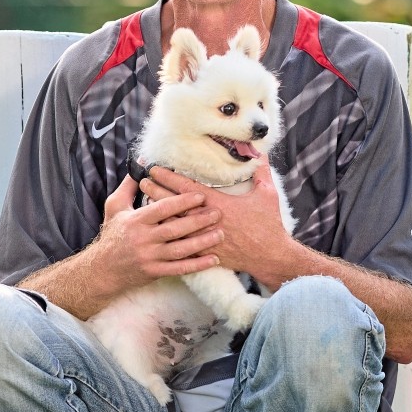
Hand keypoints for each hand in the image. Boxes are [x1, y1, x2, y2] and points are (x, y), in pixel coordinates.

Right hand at [93, 174, 223, 291]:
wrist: (103, 269)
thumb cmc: (112, 234)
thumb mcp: (115, 206)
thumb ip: (130, 186)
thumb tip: (141, 163)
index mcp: (136, 220)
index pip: (162, 209)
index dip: (182, 202)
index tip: (201, 195)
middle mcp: (143, 239)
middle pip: (175, 229)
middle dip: (198, 221)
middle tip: (218, 213)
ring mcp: (149, 257)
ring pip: (180, 250)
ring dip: (202, 242)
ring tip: (220, 234)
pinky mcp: (155, 272)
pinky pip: (180, 269)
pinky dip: (198, 265)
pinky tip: (214, 259)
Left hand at [141, 166, 295, 286]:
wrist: (270, 256)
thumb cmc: (269, 225)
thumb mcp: (268, 194)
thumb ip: (261, 172)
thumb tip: (260, 155)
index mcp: (218, 204)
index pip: (185, 188)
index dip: (168, 177)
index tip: (154, 168)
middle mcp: (206, 220)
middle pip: (173, 204)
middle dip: (155, 191)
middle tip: (141, 180)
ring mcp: (202, 237)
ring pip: (172, 223)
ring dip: (157, 211)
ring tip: (144, 200)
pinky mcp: (204, 252)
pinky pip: (179, 242)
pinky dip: (167, 232)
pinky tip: (158, 226)